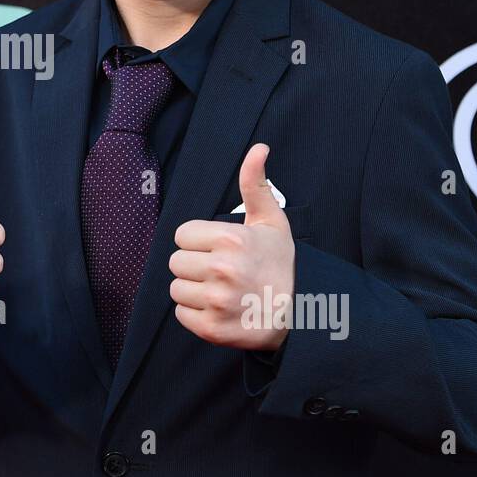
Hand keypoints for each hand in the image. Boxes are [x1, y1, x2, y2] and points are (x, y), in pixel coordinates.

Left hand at [168, 143, 295, 350]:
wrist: (300, 315)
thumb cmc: (281, 264)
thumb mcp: (271, 221)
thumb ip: (255, 184)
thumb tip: (258, 148)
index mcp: (230, 239)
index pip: (182, 235)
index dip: (198, 242)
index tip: (219, 250)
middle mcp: (221, 269)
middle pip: (176, 262)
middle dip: (194, 265)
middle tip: (220, 272)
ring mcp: (216, 300)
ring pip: (176, 288)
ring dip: (193, 290)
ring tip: (220, 290)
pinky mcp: (211, 328)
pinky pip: (181, 314)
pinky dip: (195, 313)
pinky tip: (219, 308)